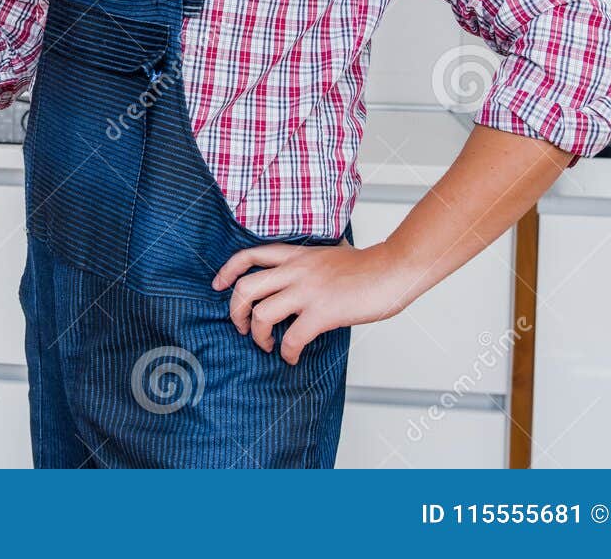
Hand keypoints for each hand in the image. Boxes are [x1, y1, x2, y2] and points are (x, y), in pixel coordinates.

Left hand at [212, 239, 414, 363]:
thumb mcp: (330, 252)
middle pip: (245, 288)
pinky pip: (292, 338)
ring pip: (262, 314)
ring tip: (267, 346)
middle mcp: (296, 270)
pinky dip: (287, 353)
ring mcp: (308, 291)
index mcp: (295, 255)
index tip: (218, 285)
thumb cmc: (368, 266)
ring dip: (259, 336)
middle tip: (242, 327)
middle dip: (236, 312)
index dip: (227, 271)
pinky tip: (293, 358)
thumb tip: (306, 266)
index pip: (249, 255)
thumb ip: (311, 259)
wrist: (392, 269)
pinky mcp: (322, 312)